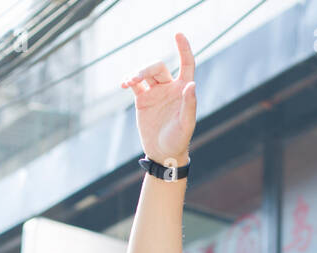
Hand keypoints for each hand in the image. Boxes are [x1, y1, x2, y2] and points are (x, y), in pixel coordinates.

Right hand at [122, 32, 195, 166]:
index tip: (178, 34)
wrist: (163, 153)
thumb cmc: (179, 140)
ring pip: (145, 74)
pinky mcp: (142, 99)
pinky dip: (128, 81)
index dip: (183, 49)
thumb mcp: (186, 124)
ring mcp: (155, 92)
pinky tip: (124, 83)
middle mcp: (169, 87)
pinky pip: (135, 84)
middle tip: (135, 79)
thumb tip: (191, 84)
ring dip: (136, 74)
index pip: (186, 63)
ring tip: (128, 82)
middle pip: (157, 67)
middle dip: (146, 69)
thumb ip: (189, 104)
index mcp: (183, 89)